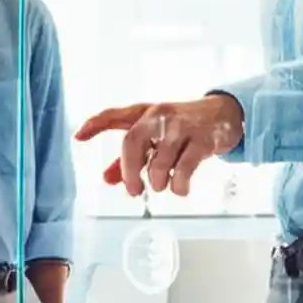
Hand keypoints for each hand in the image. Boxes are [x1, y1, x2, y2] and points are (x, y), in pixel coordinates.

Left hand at [73, 95, 243, 196]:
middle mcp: (159, 116)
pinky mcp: (202, 141)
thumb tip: (107, 179)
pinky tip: (180, 188)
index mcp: (144, 113)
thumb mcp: (155, 135)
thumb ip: (131, 157)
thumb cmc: (182, 125)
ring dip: (158, 182)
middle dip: (129, 172)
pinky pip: (185, 169)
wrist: (224, 113)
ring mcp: (181, 127)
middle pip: (133, 142)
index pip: (113, 115)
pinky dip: (180, 185)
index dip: (94, 124)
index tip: (78, 136)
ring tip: (161, 185)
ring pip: (159, 161)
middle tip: (133, 190)